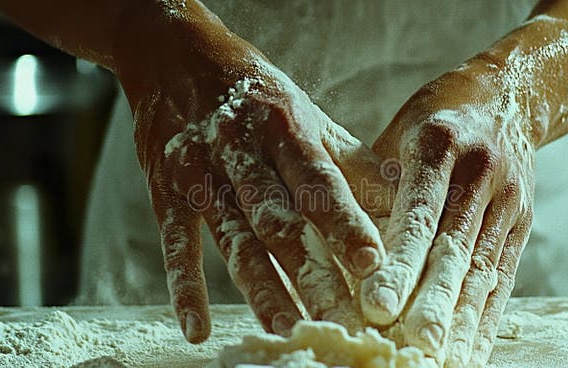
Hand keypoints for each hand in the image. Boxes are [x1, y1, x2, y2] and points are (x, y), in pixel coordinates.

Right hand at [114, 7, 384, 342]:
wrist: (176, 56)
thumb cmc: (256, 94)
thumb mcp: (306, 115)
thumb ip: (351, 160)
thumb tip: (402, 196)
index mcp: (286, 128)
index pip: (320, 184)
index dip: (345, 225)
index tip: (373, 266)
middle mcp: (242, 151)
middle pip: (279, 222)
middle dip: (312, 275)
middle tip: (341, 322)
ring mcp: (199, 172)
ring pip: (234, 238)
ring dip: (260, 289)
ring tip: (287, 331)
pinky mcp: (165, 192)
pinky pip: (175, 242)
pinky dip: (185, 286)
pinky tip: (197, 328)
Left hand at [360, 59, 535, 365]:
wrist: (508, 96)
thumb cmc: (435, 118)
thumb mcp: (399, 133)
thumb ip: (374, 184)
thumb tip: (338, 242)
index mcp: (440, 143)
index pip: (418, 212)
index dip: (400, 262)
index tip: (376, 304)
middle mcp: (481, 171)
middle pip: (455, 248)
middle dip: (432, 302)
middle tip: (412, 345)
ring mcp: (510, 199)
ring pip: (482, 269)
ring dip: (460, 321)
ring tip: (438, 359)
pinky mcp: (524, 223)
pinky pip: (503, 277)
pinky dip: (484, 318)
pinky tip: (468, 350)